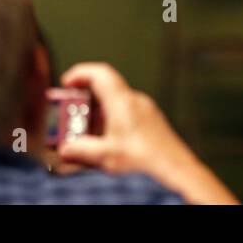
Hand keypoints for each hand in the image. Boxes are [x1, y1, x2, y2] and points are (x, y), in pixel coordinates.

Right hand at [56, 62, 236, 204]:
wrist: (176, 169)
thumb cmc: (144, 160)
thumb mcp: (106, 156)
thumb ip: (82, 151)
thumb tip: (66, 149)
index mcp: (122, 101)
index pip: (99, 73)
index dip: (80, 73)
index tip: (66, 83)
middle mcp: (135, 100)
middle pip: (106, 88)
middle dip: (86, 100)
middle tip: (71, 114)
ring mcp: (146, 110)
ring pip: (116, 102)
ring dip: (99, 113)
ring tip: (87, 133)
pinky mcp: (152, 121)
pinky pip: (127, 113)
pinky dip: (112, 120)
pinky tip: (109, 141)